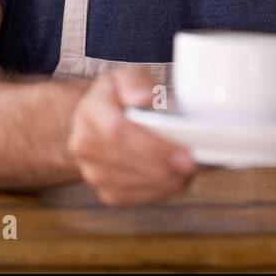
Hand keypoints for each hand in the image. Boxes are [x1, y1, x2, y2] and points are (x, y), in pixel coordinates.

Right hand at [67, 66, 197, 205]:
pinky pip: (132, 198)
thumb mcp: (125, 77)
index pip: (117, 131)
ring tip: (188, 171)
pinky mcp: (104, 192)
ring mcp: (91, 172)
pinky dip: (157, 192)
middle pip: (126, 161)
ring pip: (130, 185)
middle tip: (193, 165)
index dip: (152, 146)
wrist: (97, 123)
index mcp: (89, 111)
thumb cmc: (119, 98)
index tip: (183, 153)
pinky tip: (174, 180)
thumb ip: (135, 82)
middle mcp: (83, 144)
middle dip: (163, 167)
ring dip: (164, 182)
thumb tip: (146, 98)